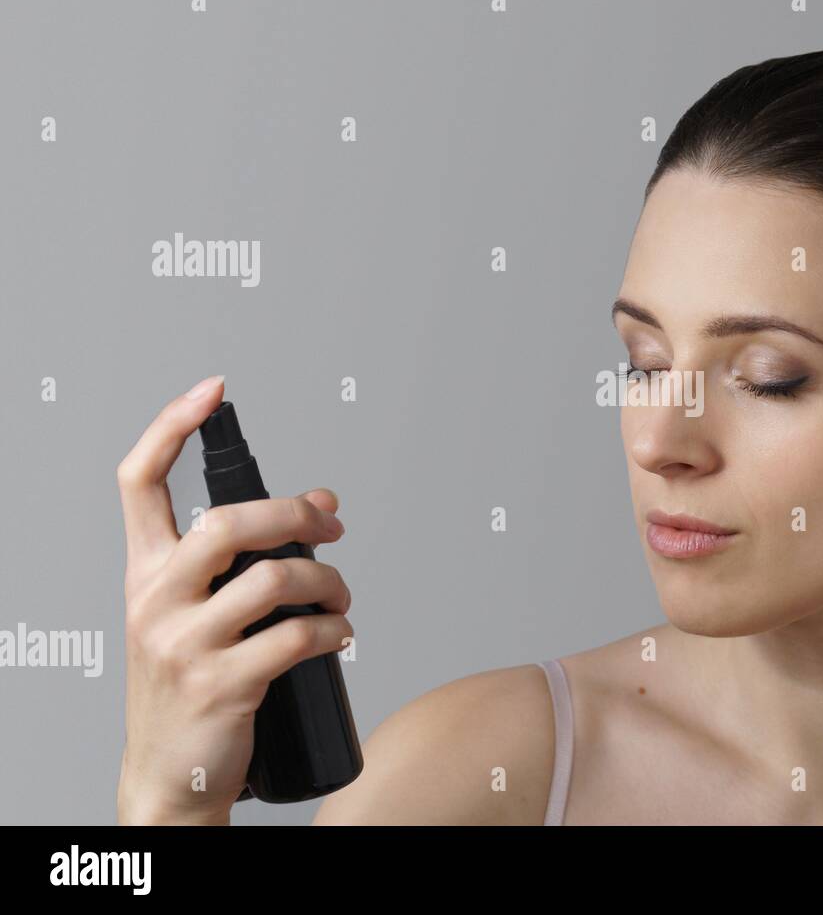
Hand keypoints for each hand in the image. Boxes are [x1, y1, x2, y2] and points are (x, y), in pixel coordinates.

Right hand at [115, 376, 352, 823]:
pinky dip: (334, 630)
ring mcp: (183, 644)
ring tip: (342, 596)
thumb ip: (250, 556)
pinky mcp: (221, 685)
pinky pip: (297, 637)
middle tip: (330, 523)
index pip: (137, 481)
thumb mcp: (201, 614)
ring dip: (328, 581)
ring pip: (274, 578)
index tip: (212, 390)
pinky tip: (340, 636)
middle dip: (295, 513)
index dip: (171, 427)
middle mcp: (155, 600)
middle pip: (227, 521)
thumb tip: (325, 499)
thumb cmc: (191, 683)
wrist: (169, 775)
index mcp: (144, 572)